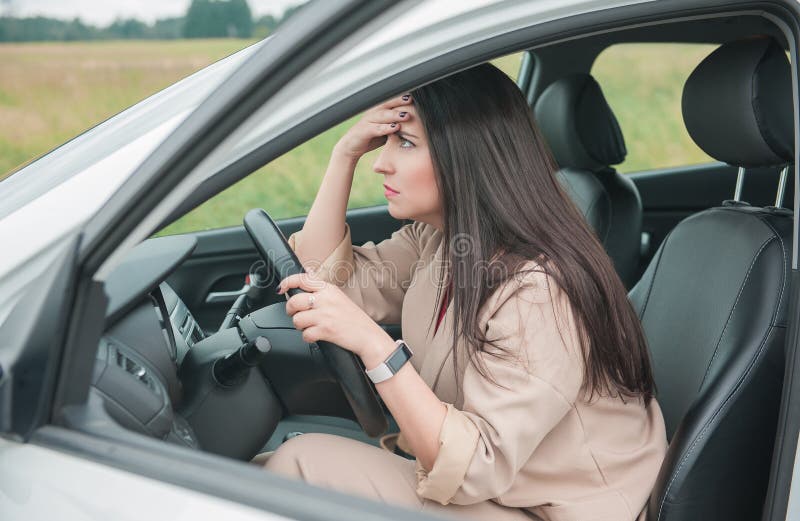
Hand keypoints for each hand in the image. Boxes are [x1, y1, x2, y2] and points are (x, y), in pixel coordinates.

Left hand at [277, 273, 393, 360]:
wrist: (368, 336)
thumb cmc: (354, 318)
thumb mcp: (339, 296)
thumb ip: (321, 287)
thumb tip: (307, 272)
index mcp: (329, 289)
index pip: (302, 279)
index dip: (287, 282)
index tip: (281, 288)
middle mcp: (326, 299)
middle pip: (295, 301)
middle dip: (291, 310)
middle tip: (296, 314)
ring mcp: (325, 315)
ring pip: (297, 319)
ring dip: (300, 326)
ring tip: (309, 326)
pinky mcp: (325, 330)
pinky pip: (305, 334)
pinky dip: (308, 337)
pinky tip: (316, 335)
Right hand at [333, 93, 413, 159]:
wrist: (351, 147)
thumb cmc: (371, 137)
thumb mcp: (387, 129)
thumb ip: (398, 124)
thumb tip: (415, 122)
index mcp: (379, 111)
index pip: (392, 101)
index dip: (402, 97)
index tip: (416, 94)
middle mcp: (373, 113)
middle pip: (388, 103)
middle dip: (399, 101)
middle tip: (411, 99)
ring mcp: (368, 121)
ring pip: (382, 115)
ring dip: (394, 114)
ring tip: (406, 115)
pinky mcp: (364, 131)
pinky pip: (376, 128)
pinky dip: (386, 128)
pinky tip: (395, 128)